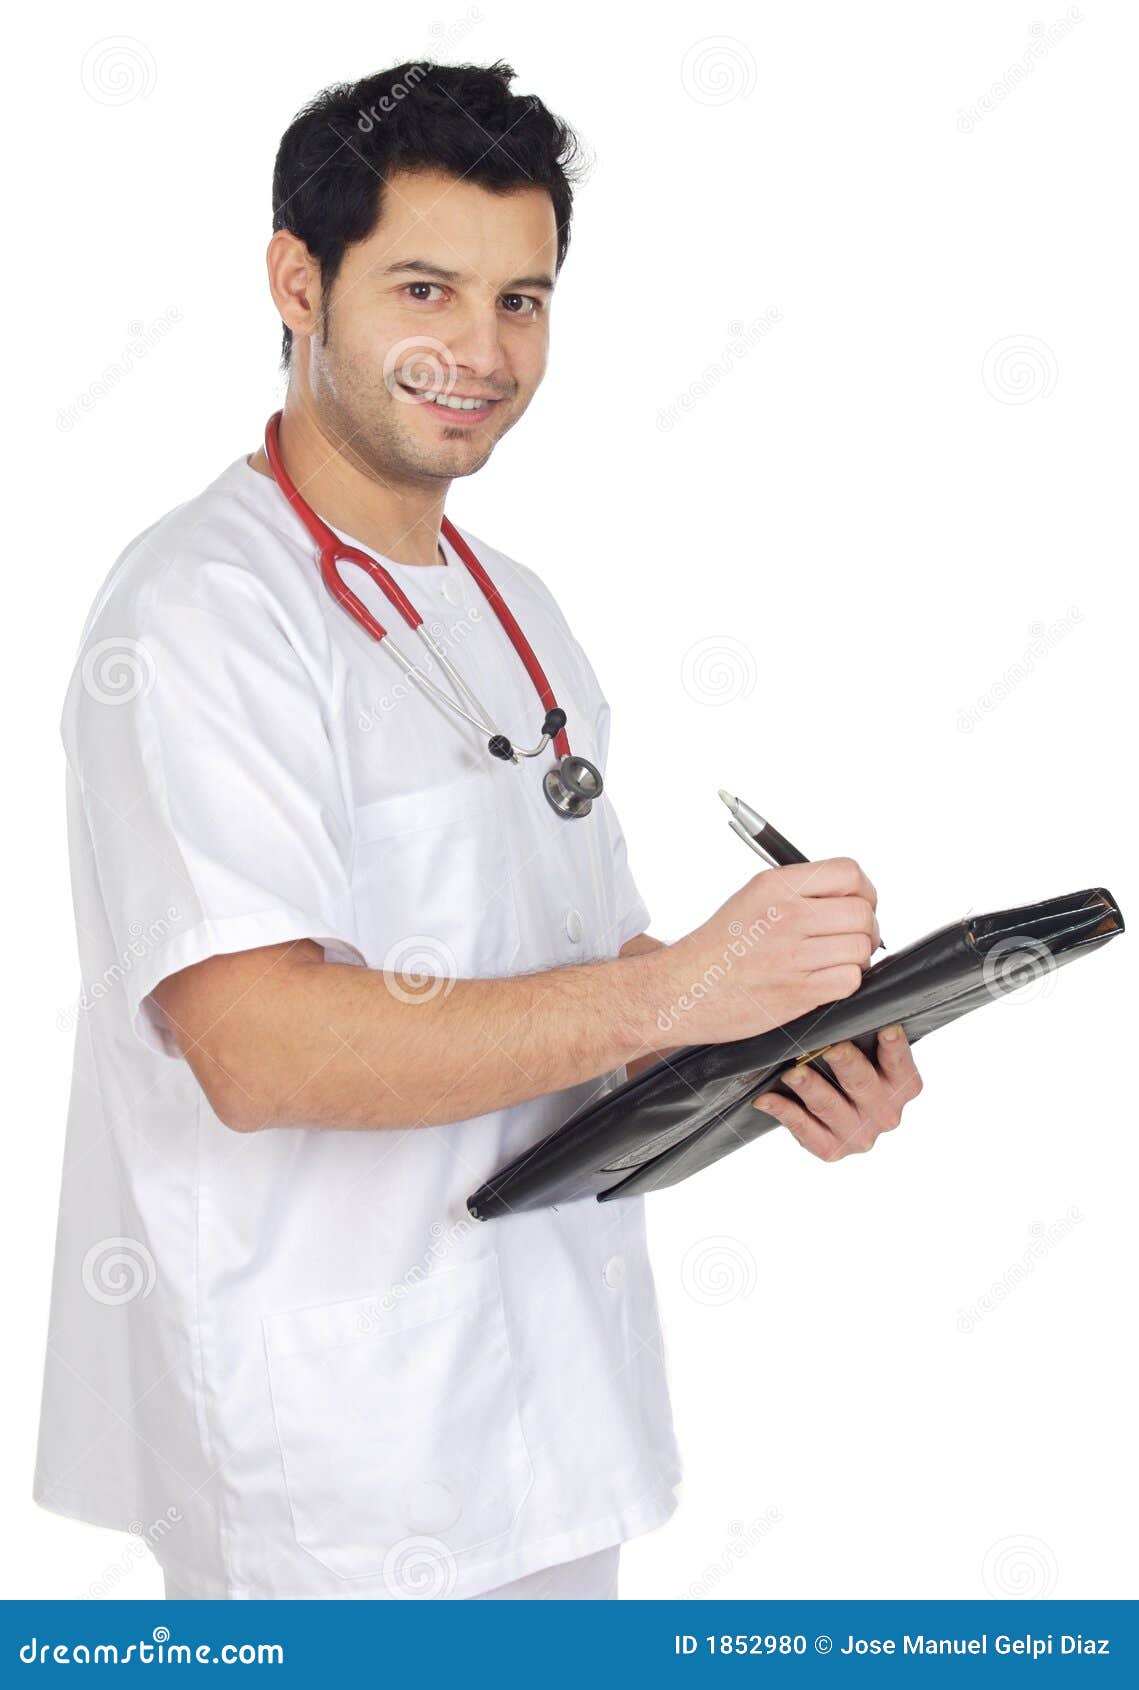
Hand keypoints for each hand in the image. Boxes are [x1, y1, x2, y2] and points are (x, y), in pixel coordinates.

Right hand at [655, 857, 881, 1043]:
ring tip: (834, 961)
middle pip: (862, 912)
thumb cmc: (719, 947)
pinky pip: (850, 980)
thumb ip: (800, 890)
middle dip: (866, 928)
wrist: (683, 988)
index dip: (864, 890)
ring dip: (856, 957)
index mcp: (775, 885)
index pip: (849, 873)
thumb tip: (851, 894)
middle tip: (852, 938)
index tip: (860, 903)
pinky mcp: (797, 992)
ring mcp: (792, 955)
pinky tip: (824, 980)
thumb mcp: (752, 897)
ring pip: (861, 948)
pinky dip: (845, 981)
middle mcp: (786, 915)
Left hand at [752, 1026, 922, 1159]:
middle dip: (847, 1064)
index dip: (895, 1047)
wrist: (834, 1115)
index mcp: (902, 1086)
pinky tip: (766, 1099)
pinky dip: (784, 1112)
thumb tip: (850, 985)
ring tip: (792, 1072)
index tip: (886, 1027)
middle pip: (864, 1085)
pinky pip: (805, 1131)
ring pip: (830, 1108)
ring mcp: (858, 1135)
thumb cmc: (850, 1069)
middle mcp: (885, 1114)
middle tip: (831, 1047)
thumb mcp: (867, 1051)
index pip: (901, 1065)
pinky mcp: (831, 1150)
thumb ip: (864, 1030)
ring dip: (810, 1088)